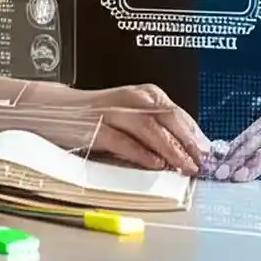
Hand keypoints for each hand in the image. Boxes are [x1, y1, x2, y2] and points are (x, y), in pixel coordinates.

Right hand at [75, 83, 209, 175]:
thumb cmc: (95, 115)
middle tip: (201, 161)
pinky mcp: (96, 129)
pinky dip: (141, 153)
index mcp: (143, 94)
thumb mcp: (129, 114)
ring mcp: (113, 113)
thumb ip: (154, 127)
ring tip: (184, 166)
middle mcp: (131, 99)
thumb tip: (184, 148)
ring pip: (150, 128)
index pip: (177, 113)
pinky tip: (154, 165)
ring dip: (171, 149)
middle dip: (188, 142)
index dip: (194, 133)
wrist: (52, 110)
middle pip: (168, 117)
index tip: (208, 151)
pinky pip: (123, 141)